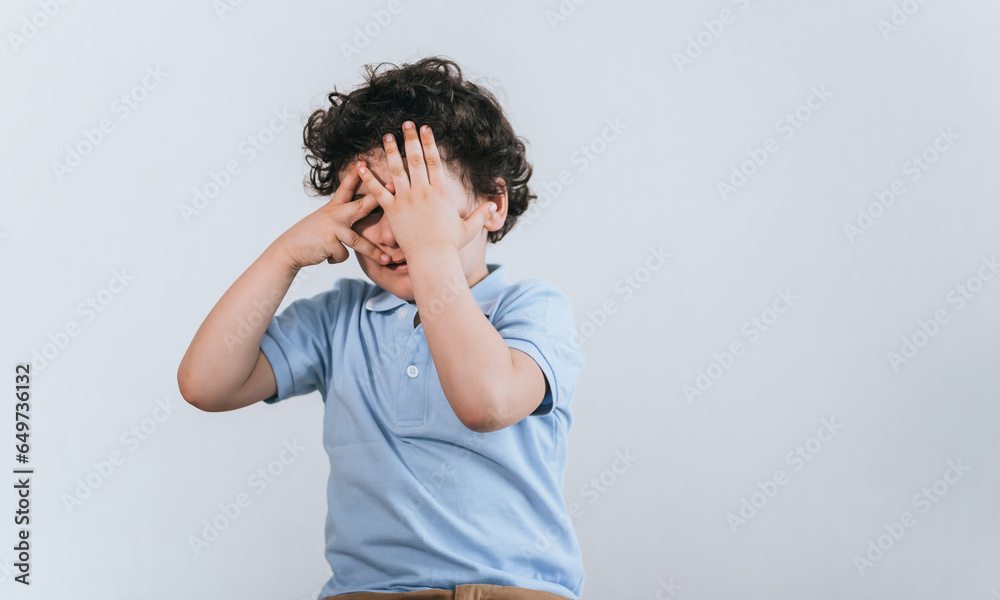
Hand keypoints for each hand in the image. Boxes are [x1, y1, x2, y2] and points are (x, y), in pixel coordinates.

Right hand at [272, 167, 391, 270]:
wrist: (288, 250)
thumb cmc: (309, 236)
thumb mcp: (324, 222)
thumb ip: (341, 219)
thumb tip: (358, 219)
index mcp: (333, 207)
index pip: (346, 188)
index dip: (355, 175)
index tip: (363, 161)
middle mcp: (334, 214)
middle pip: (361, 206)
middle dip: (378, 198)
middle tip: (393, 186)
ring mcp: (332, 228)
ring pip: (358, 241)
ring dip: (374, 253)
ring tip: (388, 260)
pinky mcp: (330, 242)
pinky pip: (343, 255)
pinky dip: (336, 259)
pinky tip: (325, 255)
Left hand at [356, 121, 496, 257]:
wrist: (432, 258)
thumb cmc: (450, 245)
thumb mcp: (469, 228)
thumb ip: (481, 214)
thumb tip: (494, 206)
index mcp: (441, 193)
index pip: (435, 161)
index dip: (429, 143)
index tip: (425, 128)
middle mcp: (423, 192)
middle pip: (416, 159)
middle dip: (410, 139)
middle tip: (405, 124)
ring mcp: (406, 200)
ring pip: (397, 170)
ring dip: (391, 151)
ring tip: (387, 136)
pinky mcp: (392, 211)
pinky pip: (378, 191)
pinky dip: (368, 178)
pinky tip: (360, 166)